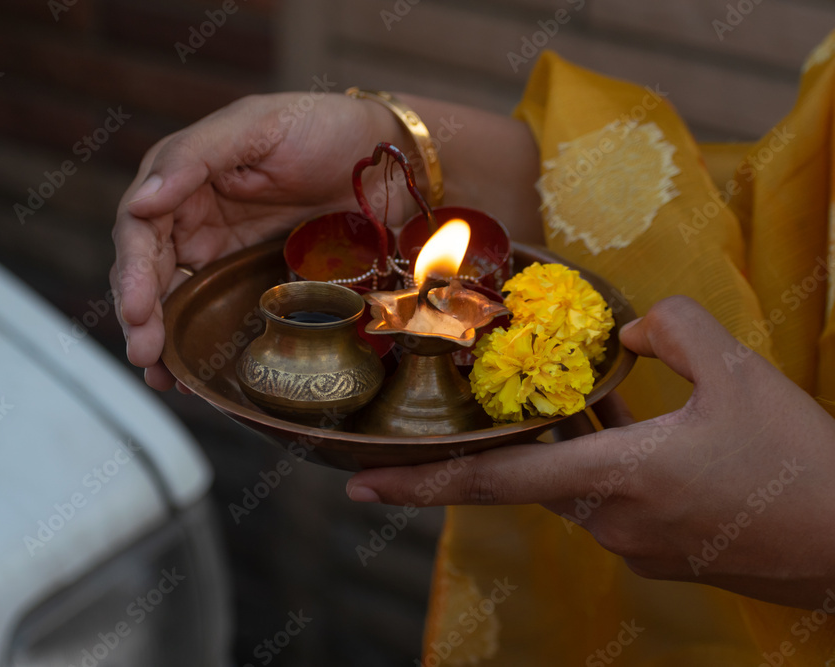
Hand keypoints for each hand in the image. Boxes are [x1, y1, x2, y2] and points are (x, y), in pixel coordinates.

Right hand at [111, 92, 410, 389]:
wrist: (386, 162)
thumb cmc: (323, 127)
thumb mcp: (258, 126)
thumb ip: (194, 158)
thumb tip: (143, 201)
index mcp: (183, 178)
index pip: (139, 229)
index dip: (132, 271)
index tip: (138, 308)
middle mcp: (193, 217)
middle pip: (149, 272)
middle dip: (140, 315)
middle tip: (144, 354)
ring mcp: (222, 253)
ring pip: (175, 299)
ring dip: (162, 339)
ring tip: (160, 377)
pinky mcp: (250, 281)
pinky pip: (215, 313)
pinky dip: (198, 343)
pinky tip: (191, 374)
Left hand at [346, 296, 834, 609]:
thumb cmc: (797, 463)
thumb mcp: (737, 372)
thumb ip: (673, 332)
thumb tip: (637, 330)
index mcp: (609, 480)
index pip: (488, 484)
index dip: (417, 484)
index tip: (361, 486)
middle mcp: (606, 521)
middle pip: (529, 475)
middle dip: (508, 442)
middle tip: (486, 404)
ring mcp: (633, 544)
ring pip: (572, 484)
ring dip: (568, 445)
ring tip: (585, 397)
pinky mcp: (660, 552)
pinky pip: (608, 499)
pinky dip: (603, 462)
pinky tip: (634, 427)